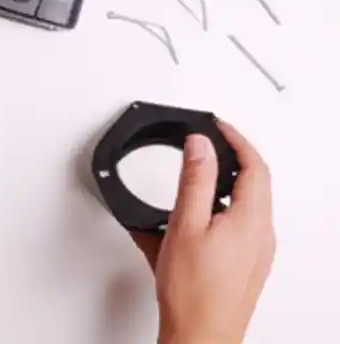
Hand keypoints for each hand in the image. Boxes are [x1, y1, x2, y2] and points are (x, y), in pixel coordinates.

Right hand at [131, 122, 274, 343]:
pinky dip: (217, 212)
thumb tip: (201, 145)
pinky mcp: (246, 265)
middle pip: (254, 183)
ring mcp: (256, 252)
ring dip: (222, 187)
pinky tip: (189, 222)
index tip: (218, 125)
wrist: (201, 335)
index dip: (237, 139)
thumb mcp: (186, 225)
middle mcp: (261, 235)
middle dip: (231, 159)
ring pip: (245, 206)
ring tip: (193, 180)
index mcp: (252, 220)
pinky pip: (237, 227)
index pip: (254, 166)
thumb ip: (194, 181)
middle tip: (209, 144)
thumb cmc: (193, 291)